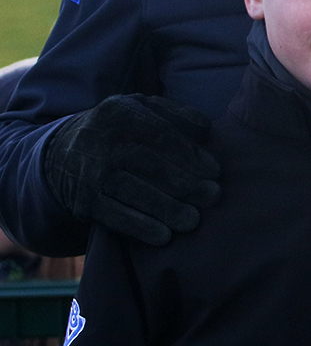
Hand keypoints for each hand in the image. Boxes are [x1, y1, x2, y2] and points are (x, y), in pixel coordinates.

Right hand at [42, 95, 219, 246]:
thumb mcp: (141, 109)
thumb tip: (207, 129)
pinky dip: (140, 227)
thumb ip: (175, 115)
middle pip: (150, 165)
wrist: (60, 155)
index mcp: (119, 112)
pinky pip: (114, 216)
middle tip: (212, 196)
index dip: (190, 154)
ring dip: (166, 209)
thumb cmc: (119, 131)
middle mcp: (101, 141)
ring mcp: (89, 173)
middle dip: (185, 184)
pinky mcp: (82, 201)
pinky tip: (164, 236)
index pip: (161, 134)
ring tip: (193, 220)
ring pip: (133, 192)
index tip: (214, 171)